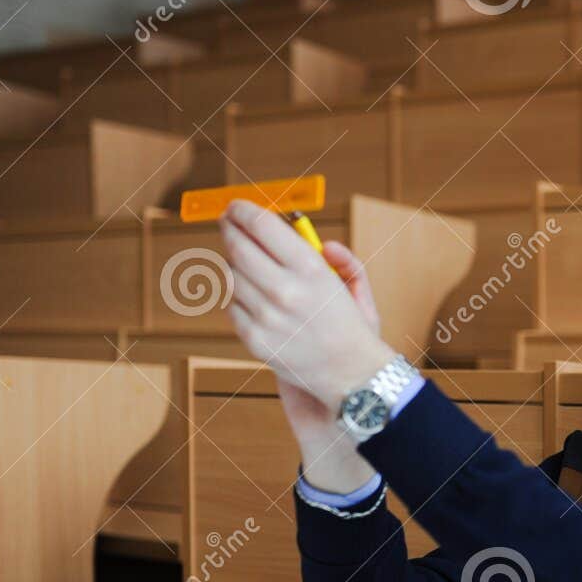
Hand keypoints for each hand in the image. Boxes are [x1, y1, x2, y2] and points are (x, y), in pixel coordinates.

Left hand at [218, 200, 393, 411]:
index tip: (235, 206)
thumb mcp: (353, 284)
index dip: (242, 210)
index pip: (261, 225)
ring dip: (234, 264)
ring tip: (247, 263)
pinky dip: (240, 298)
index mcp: (311, 270)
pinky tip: (255, 297)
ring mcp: (266, 317)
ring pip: (231, 276)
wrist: (350, 375)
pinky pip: (232, 306)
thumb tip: (318, 242)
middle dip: (228, 229)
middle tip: (227, 223)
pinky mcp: (254, 339)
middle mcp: (286, 291)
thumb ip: (340, 256)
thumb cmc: (349, 325)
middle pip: (237, 246)